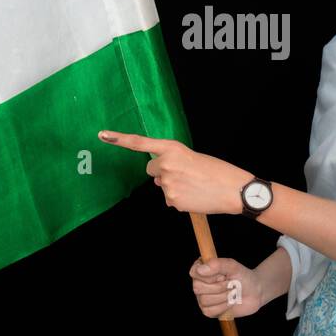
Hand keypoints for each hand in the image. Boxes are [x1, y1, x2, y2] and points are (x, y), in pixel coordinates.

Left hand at [98, 130, 250, 215]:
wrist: (232, 189)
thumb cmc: (216, 171)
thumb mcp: (192, 158)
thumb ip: (171, 162)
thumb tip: (156, 178)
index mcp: (172, 148)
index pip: (140, 143)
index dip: (119, 139)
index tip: (102, 135)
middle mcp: (166, 164)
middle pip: (151, 170)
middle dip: (162, 172)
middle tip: (185, 174)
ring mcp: (167, 183)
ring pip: (161, 185)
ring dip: (174, 186)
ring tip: (195, 186)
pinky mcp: (171, 200)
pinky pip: (169, 199)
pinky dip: (180, 199)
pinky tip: (195, 196)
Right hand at [189, 257, 263, 317]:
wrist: (255, 293)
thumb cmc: (243, 277)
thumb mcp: (233, 267)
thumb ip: (217, 264)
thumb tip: (200, 269)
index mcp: (203, 269)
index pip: (194, 272)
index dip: (209, 276)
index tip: (222, 275)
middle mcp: (200, 283)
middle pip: (198, 288)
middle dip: (219, 287)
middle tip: (231, 284)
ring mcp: (202, 298)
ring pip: (204, 300)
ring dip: (223, 297)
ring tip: (232, 292)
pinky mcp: (209, 310)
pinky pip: (209, 311)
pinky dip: (223, 307)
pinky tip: (230, 302)